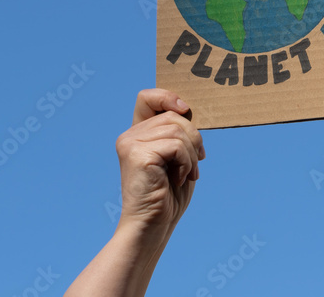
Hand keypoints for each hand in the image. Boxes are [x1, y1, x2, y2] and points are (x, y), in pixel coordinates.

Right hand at [116, 89, 204, 236]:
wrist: (153, 226)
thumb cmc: (168, 195)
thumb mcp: (178, 157)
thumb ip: (179, 133)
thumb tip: (189, 110)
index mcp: (138, 134)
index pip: (147, 97)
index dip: (168, 97)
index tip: (185, 109)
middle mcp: (129, 136)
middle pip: (174, 116)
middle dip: (194, 140)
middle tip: (194, 165)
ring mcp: (130, 144)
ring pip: (178, 131)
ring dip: (192, 155)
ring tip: (185, 175)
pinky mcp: (136, 155)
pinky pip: (177, 146)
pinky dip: (187, 163)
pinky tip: (179, 178)